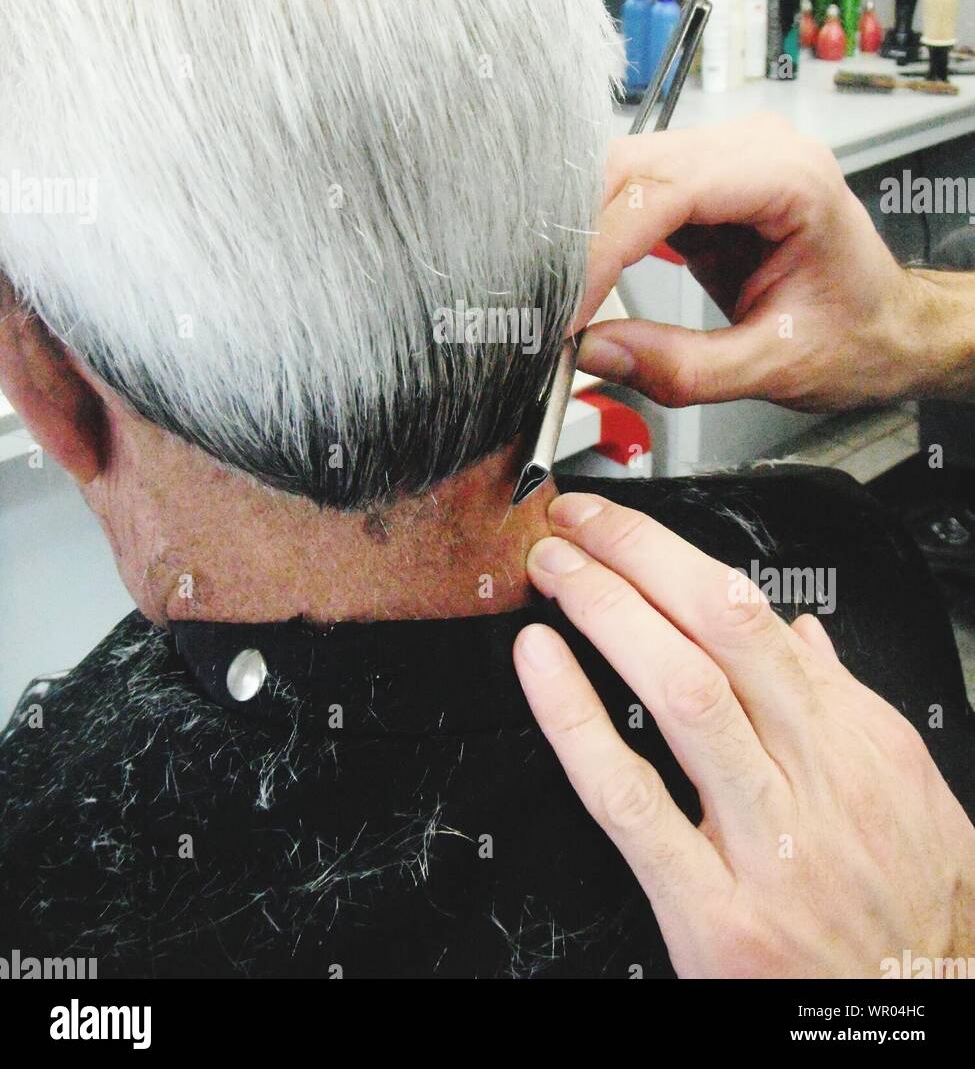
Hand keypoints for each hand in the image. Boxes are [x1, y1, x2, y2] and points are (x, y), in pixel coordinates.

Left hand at [515, 492, 974, 977]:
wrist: (922, 1028)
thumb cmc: (918, 916)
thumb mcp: (913, 798)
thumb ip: (846, 706)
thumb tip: (802, 635)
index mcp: (859, 744)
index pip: (754, 619)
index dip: (673, 559)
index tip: (619, 528)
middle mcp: (815, 781)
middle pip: (718, 634)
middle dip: (638, 562)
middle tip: (574, 527)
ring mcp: (765, 845)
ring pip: (680, 696)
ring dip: (608, 616)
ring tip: (556, 574)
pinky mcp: (713, 914)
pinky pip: (630, 801)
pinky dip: (576, 722)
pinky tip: (541, 666)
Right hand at [575, 112, 922, 411]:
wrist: (891, 326)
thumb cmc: (860, 334)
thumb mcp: (775, 366)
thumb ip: (682, 368)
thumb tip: (594, 353)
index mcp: (790, 179)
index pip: (667, 191)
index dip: (602, 248)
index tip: (565, 308)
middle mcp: (757, 149)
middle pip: (631, 166)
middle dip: (577, 237)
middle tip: (544, 305)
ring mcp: (727, 156)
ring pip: (618, 171)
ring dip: (578, 233)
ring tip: (558, 297)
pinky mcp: (701, 180)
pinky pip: (629, 191)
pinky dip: (596, 235)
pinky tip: (581, 280)